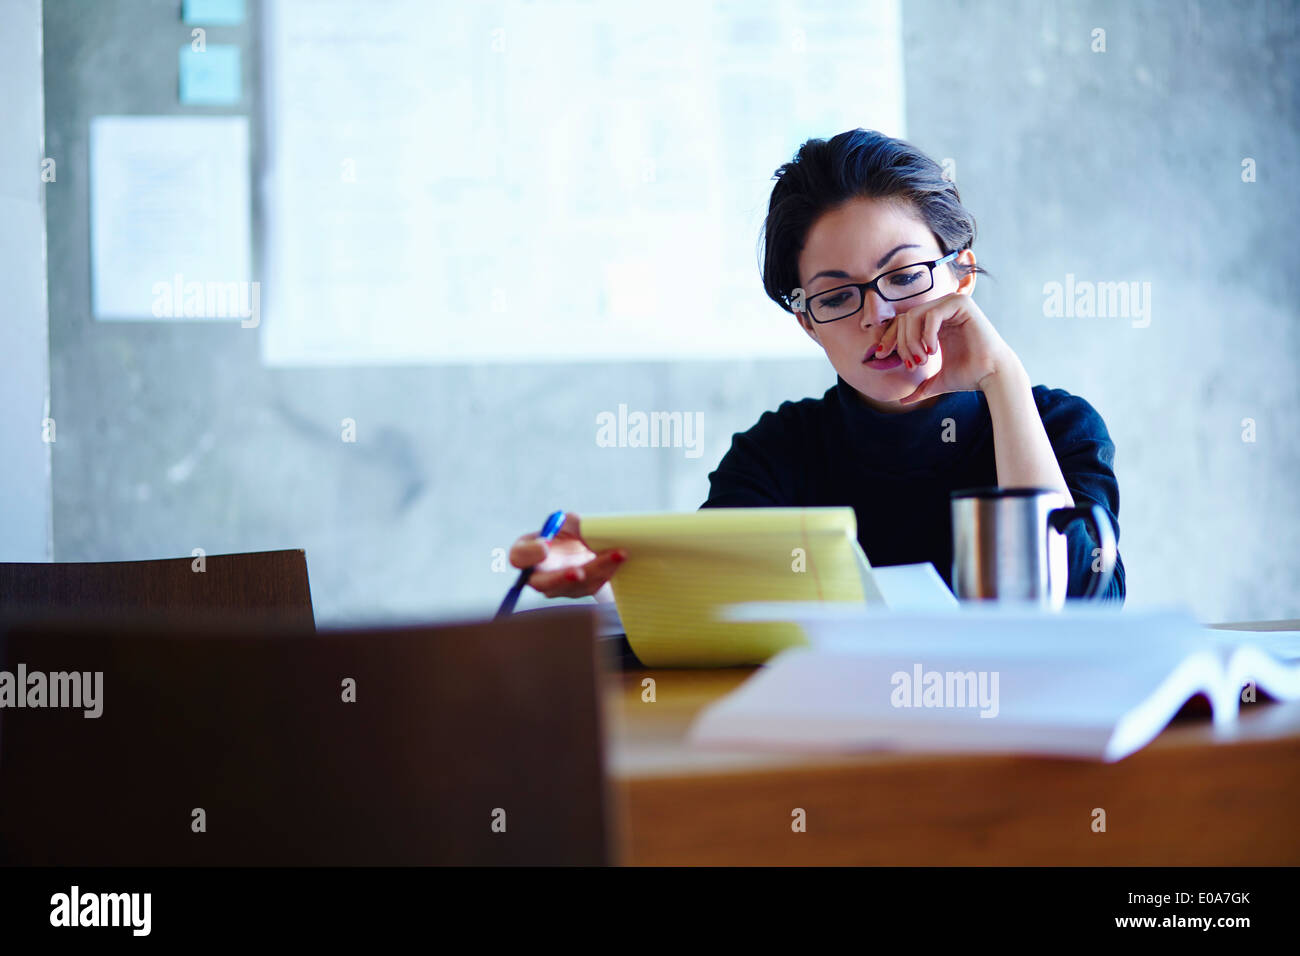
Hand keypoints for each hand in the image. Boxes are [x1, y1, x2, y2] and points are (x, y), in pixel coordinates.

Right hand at [508, 512, 625, 598]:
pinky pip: (591, 587)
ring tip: (617, 554)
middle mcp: (538, 574)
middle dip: (562, 578)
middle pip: (543, 583)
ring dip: (597, 570)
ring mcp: (557, 587)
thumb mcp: (569, 521)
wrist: (588, 544)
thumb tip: (580, 525)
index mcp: (527, 552)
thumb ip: (572, 523)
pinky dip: (606, 572)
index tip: (545, 548)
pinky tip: (617, 559)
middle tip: (578, 572)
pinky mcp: (577, 592)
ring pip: (573, 586)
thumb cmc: (571, 531)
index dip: (530, 555)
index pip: (519, 558)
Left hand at [875, 292, 1020, 404]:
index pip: (902, 322)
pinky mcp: (962, 303)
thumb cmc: (969, 377)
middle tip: (914, 364)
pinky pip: (932, 314)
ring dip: (912, 340)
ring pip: (915, 314)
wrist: (991, 376)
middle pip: (905, 318)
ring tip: (923, 359)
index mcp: (936, 323)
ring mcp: (952, 304)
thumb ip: (921, 387)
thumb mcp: (937, 381)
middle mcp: (943, 310)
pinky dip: (927, 334)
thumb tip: (902, 401)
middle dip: (902, 343)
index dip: (889, 338)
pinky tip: (933, 351)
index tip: (881, 356)